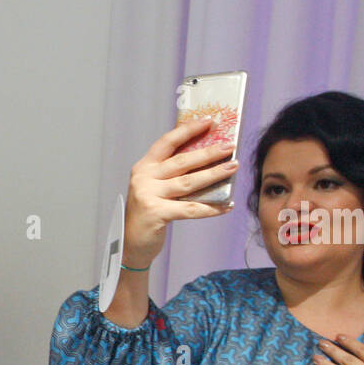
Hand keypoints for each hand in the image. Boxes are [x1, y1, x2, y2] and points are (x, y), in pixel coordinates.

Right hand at [124, 118, 237, 266]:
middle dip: (208, 152)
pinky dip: (211, 208)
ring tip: (233, 167)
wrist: (130, 243)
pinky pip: (190, 209)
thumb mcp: (154, 187)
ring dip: (214, 174)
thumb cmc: (148, 213)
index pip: (168, 142)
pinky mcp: (156, 213)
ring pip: (188, 182)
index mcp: (144, 167)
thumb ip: (172, 173)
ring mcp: (149, 195)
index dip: (188, 130)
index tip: (209, 121)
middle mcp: (144, 178)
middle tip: (229, 147)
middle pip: (182, 161)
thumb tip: (206, 158)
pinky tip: (226, 205)